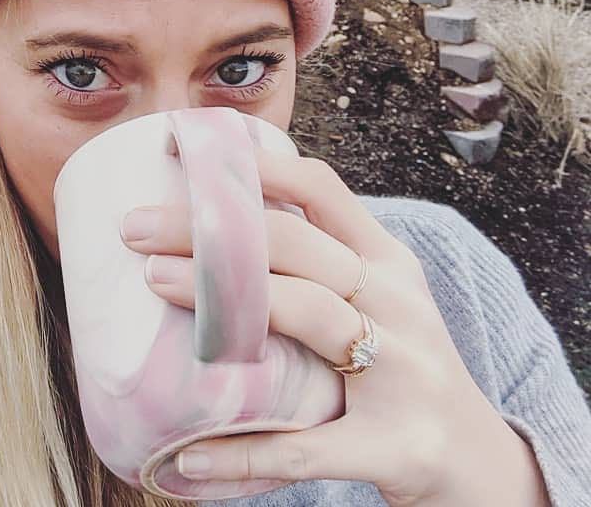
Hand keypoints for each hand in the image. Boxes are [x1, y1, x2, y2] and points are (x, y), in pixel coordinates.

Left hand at [119, 150, 550, 506]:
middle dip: (210, 228)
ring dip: (225, 299)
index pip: (320, 189)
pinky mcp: (396, 446)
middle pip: (295, 244)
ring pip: (308, 314)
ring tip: (153, 282)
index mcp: (386, 261)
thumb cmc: (402, 366)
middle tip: (134, 227)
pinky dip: (246, 452)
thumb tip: (209, 225)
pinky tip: (190, 456)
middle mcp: (397, 304)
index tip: (182, 149)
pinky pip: (309, 448)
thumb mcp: (378, 299)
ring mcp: (403, 373)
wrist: (482, 467)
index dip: (252, 163)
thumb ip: (315, 262)